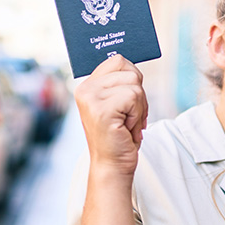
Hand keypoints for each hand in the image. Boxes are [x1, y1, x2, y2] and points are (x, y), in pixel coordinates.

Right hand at [74, 55, 147, 176]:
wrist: (112, 164)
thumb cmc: (119, 135)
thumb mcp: (118, 103)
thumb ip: (120, 83)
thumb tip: (132, 65)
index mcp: (88, 85)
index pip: (118, 60)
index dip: (133, 79)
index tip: (129, 101)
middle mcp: (85, 88)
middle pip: (131, 72)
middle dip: (139, 97)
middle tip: (129, 117)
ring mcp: (91, 98)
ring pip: (135, 85)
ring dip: (139, 108)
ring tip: (127, 124)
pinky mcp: (101, 110)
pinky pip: (134, 98)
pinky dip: (137, 116)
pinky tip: (126, 129)